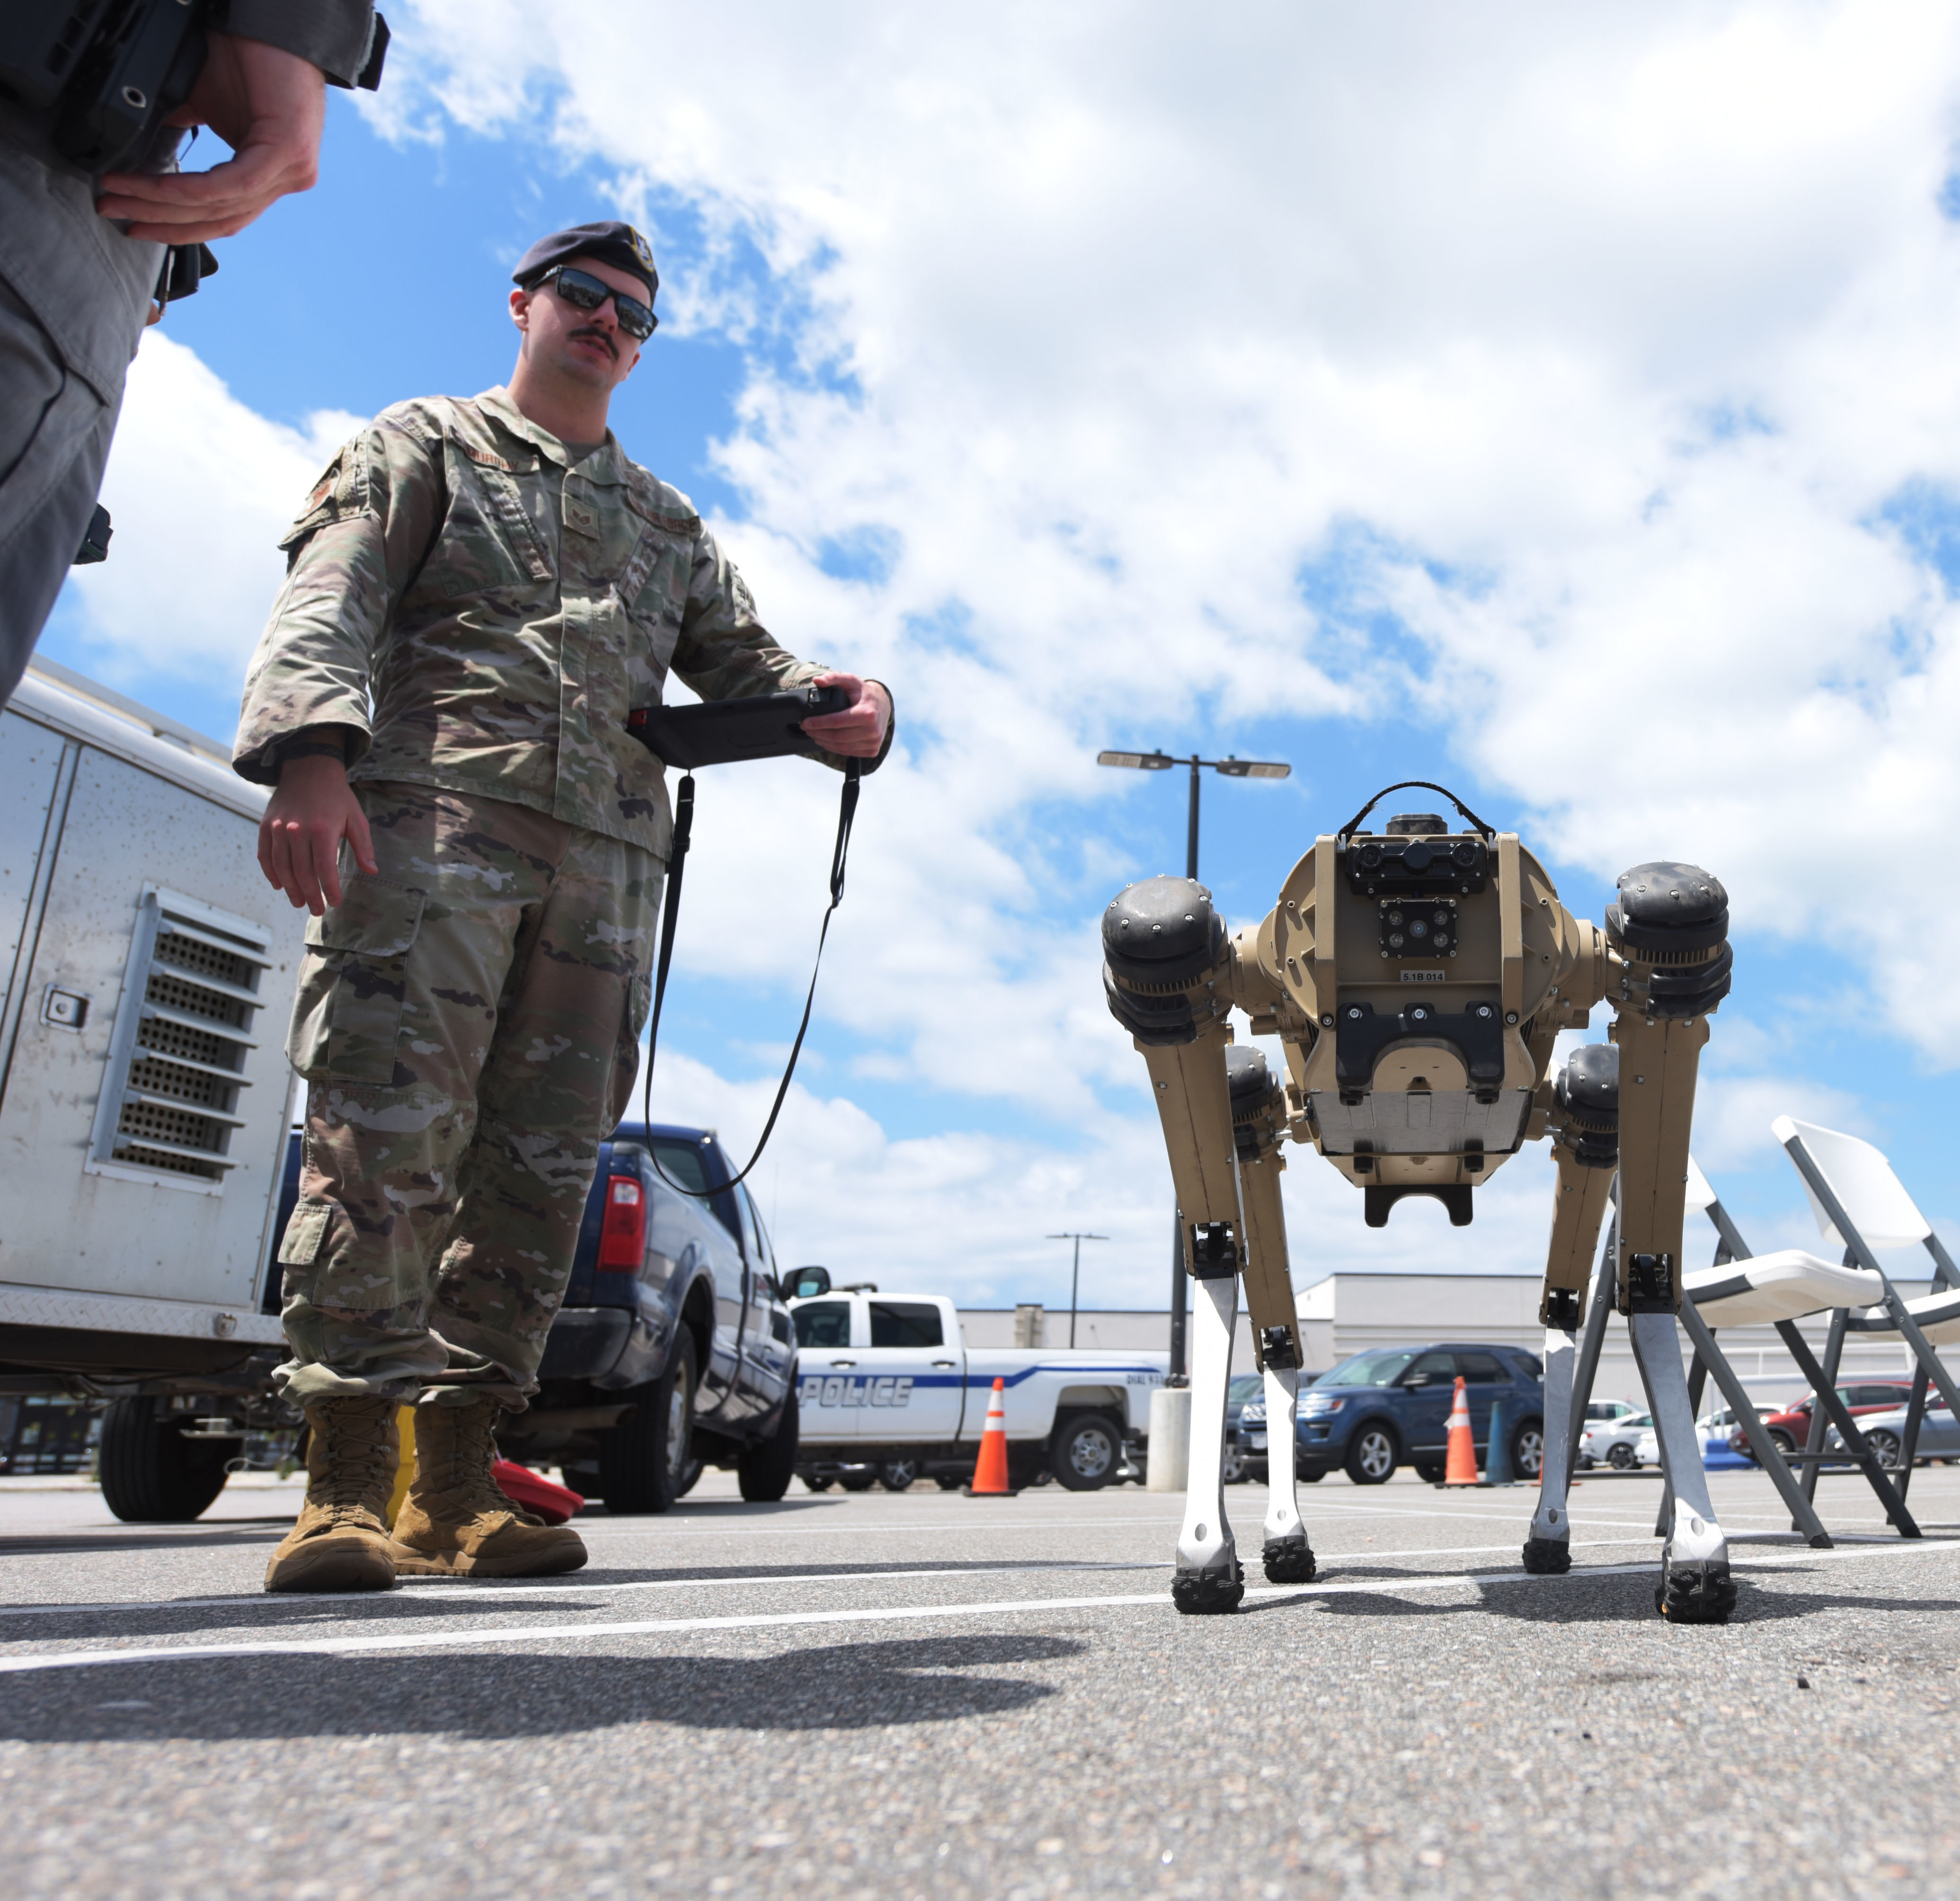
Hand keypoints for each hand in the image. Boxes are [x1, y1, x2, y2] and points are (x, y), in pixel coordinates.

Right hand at [94, 34, 325, 243]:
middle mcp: (283, 179)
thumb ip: (178, 131)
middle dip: (158, 219)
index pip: (220, 215)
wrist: (273, 24)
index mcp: (267, 173)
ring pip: (219, 206)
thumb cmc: (244, 58)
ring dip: (162, 203)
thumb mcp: (202, 103)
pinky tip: (158, 187)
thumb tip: (139, 153)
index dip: (174, 224)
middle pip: (215, 217)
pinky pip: (232, 186)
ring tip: (121, 194)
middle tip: (113, 210)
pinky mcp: (289, 156)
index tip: (133, 221)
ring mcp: (291, 172)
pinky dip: (189, 189)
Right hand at [258, 750, 376, 915]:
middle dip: (310, 895)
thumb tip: (371, 871)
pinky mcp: (265, 826)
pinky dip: (271, 873)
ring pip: (281, 867)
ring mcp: (277, 828)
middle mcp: (296, 830)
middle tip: (317, 910)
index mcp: (322, 829)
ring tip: (299, 902)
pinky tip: (280, 885)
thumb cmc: (337, 796)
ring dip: (290, 889)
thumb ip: (363, 846)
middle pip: (301, 872)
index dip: (329, 889)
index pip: (324, 868)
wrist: (308, 768)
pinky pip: (265, 856)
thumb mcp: (356, 818)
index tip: (335, 903)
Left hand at [800, 672, 891, 758]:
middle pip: (837, 737)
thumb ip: (833, 678)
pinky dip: (834, 748)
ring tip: (813, 734)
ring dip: (823, 742)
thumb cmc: (863, 693)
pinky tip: (825, 741)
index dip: (817, 723)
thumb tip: (817, 680)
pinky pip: (848, 752)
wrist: (883, 706)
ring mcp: (873, 742)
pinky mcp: (872, 750)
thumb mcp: (850, 681)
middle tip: (806, 728)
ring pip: (841, 747)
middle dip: (817, 733)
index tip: (805, 722)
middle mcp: (873, 730)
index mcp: (867, 714)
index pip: (836, 722)